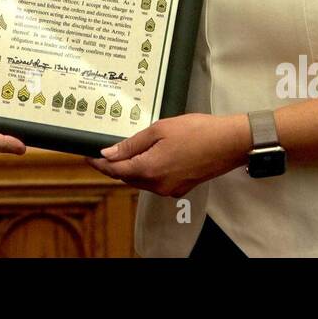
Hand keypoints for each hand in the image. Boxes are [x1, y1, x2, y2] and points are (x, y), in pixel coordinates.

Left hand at [86, 113, 248, 196]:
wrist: (229, 143)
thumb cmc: (198, 131)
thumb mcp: (159, 130)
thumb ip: (132, 144)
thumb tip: (110, 153)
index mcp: (149, 169)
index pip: (115, 169)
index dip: (99, 163)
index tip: (88, 155)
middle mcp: (157, 184)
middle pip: (126, 177)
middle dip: (113, 165)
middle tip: (104, 151)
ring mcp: (169, 189)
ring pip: (141, 180)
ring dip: (130, 168)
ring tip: (125, 151)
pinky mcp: (180, 188)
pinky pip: (155, 182)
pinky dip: (147, 171)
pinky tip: (148, 157)